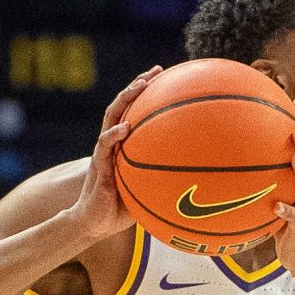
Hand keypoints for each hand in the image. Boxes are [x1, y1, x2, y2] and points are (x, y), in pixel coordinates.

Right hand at [63, 66, 163, 240]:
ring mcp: (104, 151)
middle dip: (139, 85)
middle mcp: (114, 142)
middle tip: (157, 71)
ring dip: (125, 98)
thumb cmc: (121, 210)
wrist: (94, 223)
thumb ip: (166, 184)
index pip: (137, 112)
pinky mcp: (98, 165)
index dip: (150, 95)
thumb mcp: (149, 194)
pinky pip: (104, 146)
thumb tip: (200, 187)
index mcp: (125, 145)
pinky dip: (114, 135)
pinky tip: (125, 128)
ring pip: (112, 116)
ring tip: (140, 85)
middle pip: (125, 105)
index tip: (169, 79)